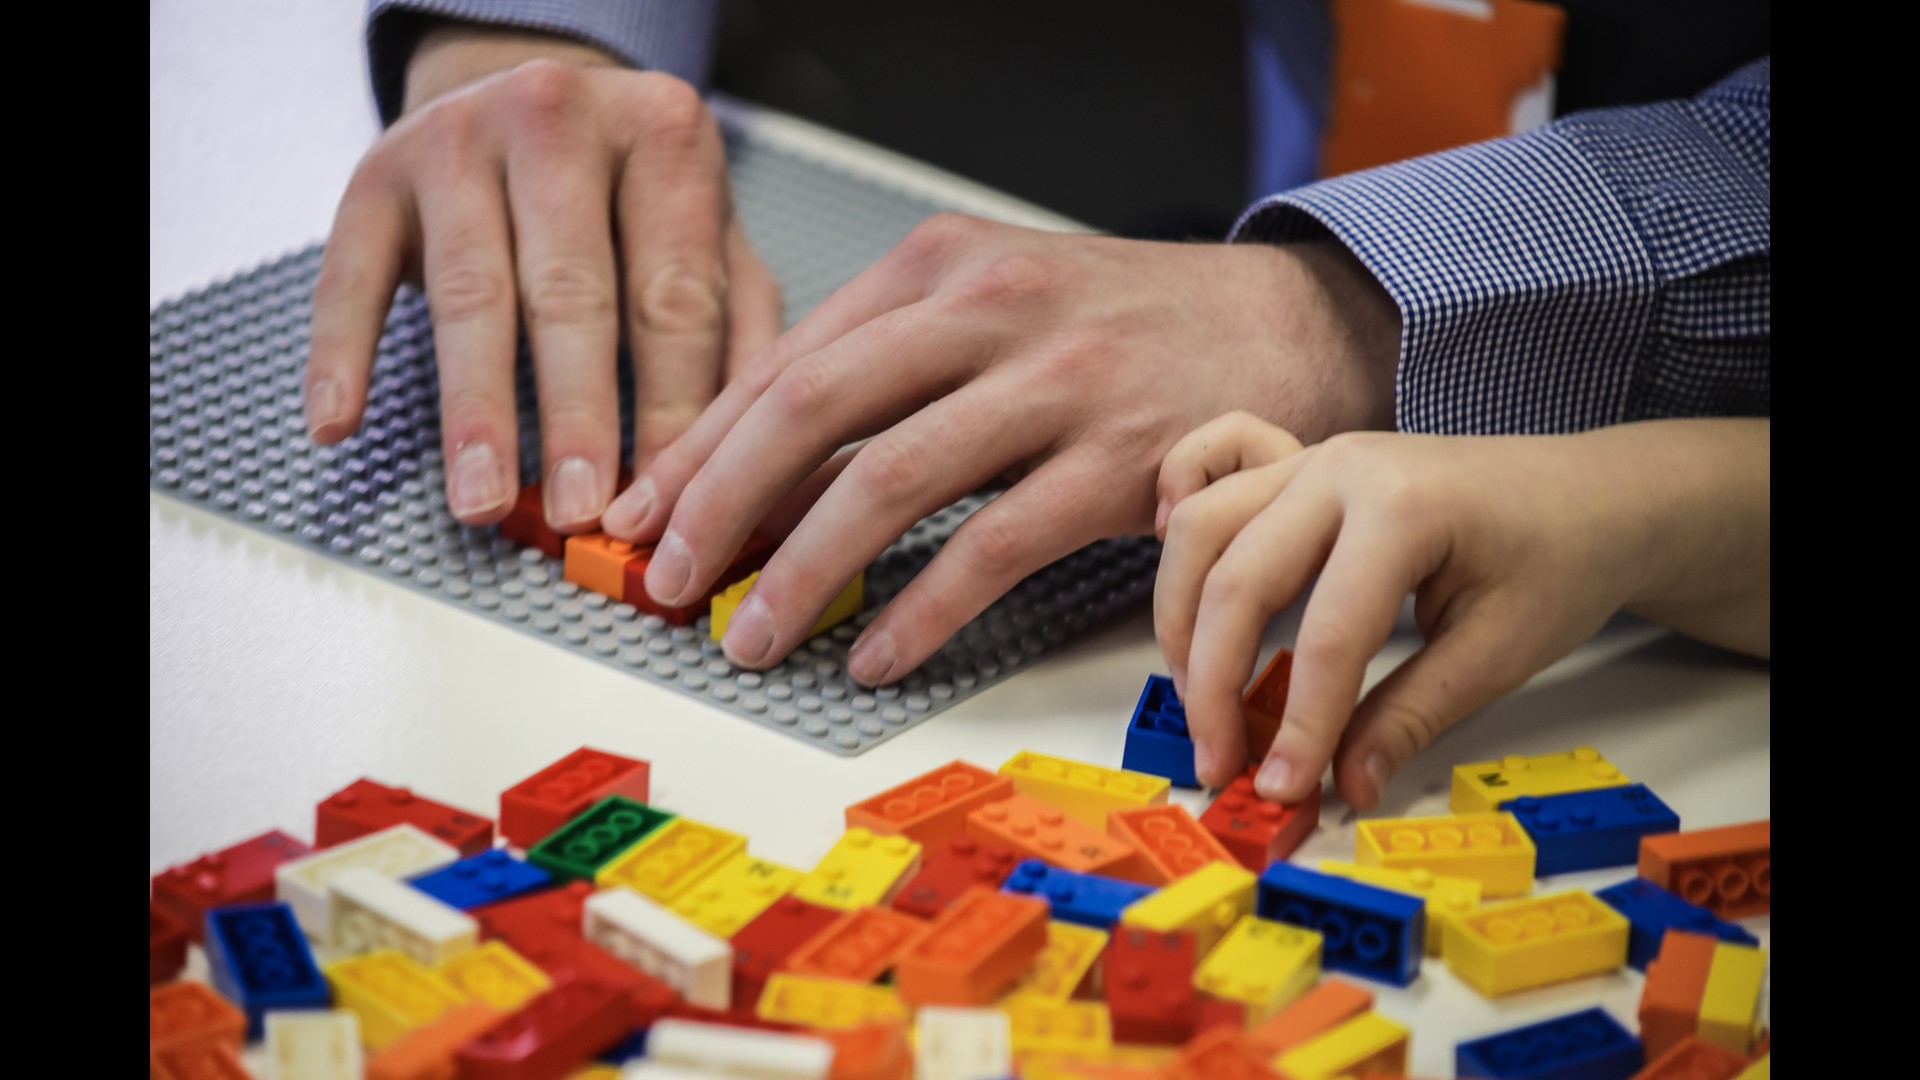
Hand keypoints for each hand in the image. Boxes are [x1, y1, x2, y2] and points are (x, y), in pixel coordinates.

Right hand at [304, 24, 782, 529]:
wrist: (533, 98)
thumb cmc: (634, 195)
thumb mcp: (713, 241)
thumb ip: (739, 338)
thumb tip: (741, 466)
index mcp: (664, 137)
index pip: (675, 294)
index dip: (674, 408)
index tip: (668, 499)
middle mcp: (560, 120)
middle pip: (571, 292)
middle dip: (577, 414)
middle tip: (580, 510)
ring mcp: (458, 140)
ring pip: (469, 293)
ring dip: (476, 409)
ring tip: (482, 499)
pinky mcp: (377, 174)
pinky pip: (353, 275)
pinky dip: (343, 354)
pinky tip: (339, 425)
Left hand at [598, 217, 1401, 680]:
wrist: (1292, 322)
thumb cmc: (1128, 326)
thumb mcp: (1000, 302)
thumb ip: (893, 365)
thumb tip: (764, 468)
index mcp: (942, 263)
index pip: (787, 358)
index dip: (701, 446)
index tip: (643, 512)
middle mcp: (989, 305)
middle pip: (813, 405)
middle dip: (720, 502)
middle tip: (666, 579)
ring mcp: (1058, 380)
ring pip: (889, 477)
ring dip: (801, 570)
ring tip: (750, 635)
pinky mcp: (1120, 460)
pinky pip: (993, 547)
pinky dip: (921, 610)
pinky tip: (875, 654)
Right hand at [1155, 413, 1770, 808]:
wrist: (1589, 492)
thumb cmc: (1557, 561)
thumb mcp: (1499, 652)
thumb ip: (1411, 715)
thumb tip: (1346, 785)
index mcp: (1404, 507)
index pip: (1327, 633)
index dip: (1300, 722)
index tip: (1285, 789)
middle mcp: (1340, 468)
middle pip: (1237, 578)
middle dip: (1213, 682)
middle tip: (1220, 763)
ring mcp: (1310, 460)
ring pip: (1198, 531)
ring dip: (1179, 621)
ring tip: (1198, 702)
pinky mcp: (1296, 468)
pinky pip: (1209, 503)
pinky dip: (1186, 562)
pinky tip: (1192, 618)